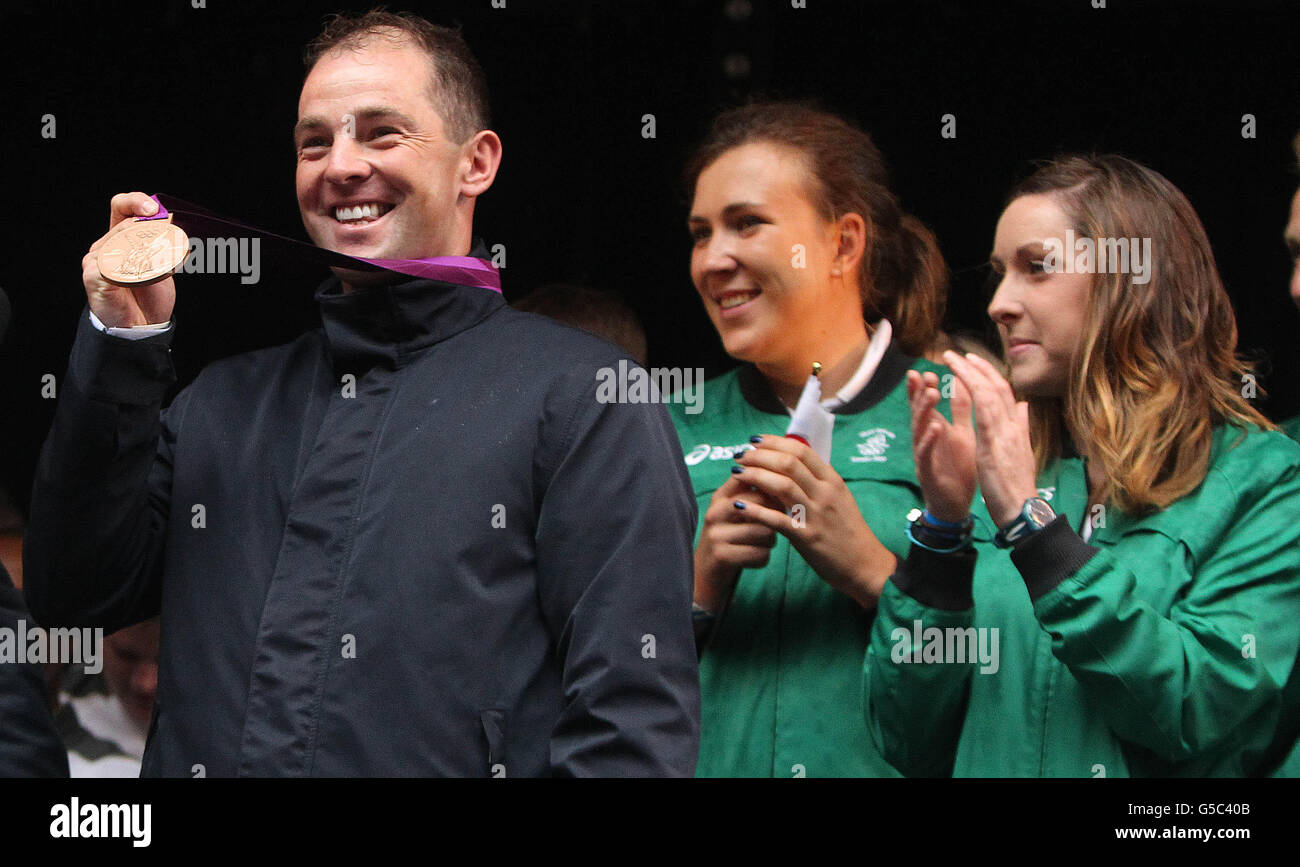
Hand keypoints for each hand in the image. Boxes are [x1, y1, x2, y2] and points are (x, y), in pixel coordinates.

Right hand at [82, 192, 176, 327]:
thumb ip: (163, 244)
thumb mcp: (163, 264)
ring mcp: (95, 260)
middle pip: (125, 225)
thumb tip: (171, 224)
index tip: (155, 210)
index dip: (136, 202)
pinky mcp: (93, 276)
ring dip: (144, 256)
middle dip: (151, 236)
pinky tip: (136, 281)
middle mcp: (105, 246)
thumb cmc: (149, 296)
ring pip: (121, 244)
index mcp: (120, 238)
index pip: (121, 207)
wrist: (141, 326)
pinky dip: (131, 272)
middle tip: (168, 251)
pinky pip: (112, 265)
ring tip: (154, 274)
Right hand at [693, 474, 779, 613]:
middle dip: (775, 516)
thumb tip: (785, 478)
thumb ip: (754, 493)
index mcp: (721, 496)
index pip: (751, 477)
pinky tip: (754, 558)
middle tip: (772, 526)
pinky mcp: (721, 556)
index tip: (777, 502)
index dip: (773, 488)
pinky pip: (760, 554)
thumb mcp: (735, 511)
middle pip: (762, 503)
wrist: (706, 572)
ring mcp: (716, 534)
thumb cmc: (731, 537)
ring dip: (771, 541)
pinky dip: (763, 559)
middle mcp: (715, 511)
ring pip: (765, 531)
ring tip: (762, 544)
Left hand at [730, 435, 896, 608]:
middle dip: (760, 456)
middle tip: (740, 457)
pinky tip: (739, 506)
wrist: (865, 564)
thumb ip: (819, 480)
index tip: (755, 441)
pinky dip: (756, 511)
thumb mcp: (840, 498)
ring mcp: (816, 515)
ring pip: (782, 486)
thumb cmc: (849, 531)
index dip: (775, 442)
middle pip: (789, 463)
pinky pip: (777, 520)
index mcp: (832, 481)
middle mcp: (825, 494)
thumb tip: (797, 462)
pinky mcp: (807, 538)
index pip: (802, 451)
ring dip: (755, 476)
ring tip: (736, 474)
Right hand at [906, 368, 975, 521]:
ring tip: (932, 394)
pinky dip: (929, 441)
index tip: (925, 370)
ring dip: (925, 411)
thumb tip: (960, 380)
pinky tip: (935, 428)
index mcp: (936, 429)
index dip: (923, 387)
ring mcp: (924, 456)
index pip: (925, 403)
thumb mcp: (963, 432)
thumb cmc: (959, 468)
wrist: (957, 504)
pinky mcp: (927, 472)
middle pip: (919, 412)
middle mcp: (926, 439)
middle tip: (923, 375)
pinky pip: (925, 455)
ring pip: (919, 430)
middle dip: (920, 393)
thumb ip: (961, 409)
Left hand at [941, 351, 1038, 527]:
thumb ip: (1022, 426)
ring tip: (952, 359)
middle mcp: (1013, 425)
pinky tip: (958, 379)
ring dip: (969, 372)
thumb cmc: (1018, 486)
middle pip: (997, 387)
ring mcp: (1005, 432)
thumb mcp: (1020, 452)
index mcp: (1017, 428)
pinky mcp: (993, 443)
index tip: (975, 362)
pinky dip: (971, 391)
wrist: (1022, 509)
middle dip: (978, 367)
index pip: (1004, 393)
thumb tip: (1025, 406)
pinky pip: (983, 410)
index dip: (990, 375)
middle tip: (961, 352)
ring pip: (989, 392)